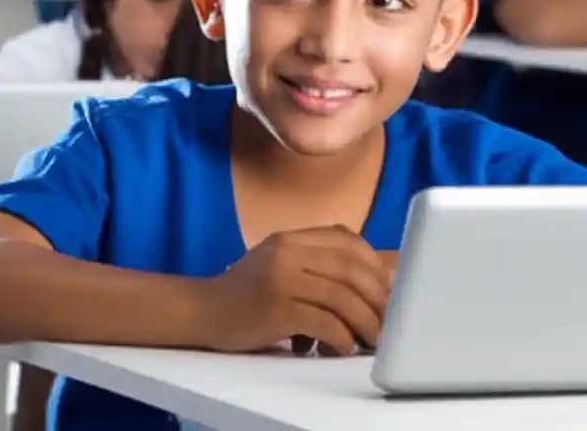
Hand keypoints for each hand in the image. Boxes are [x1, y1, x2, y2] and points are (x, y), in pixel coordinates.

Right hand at [198, 226, 391, 355]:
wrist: (200, 311)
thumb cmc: (246, 296)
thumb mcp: (281, 266)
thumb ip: (319, 264)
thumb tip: (378, 276)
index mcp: (290, 238)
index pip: (348, 241)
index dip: (375, 267)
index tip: (385, 293)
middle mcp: (285, 251)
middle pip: (351, 268)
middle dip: (379, 300)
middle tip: (386, 324)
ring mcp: (279, 277)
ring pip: (343, 296)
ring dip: (366, 323)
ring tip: (369, 342)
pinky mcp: (275, 307)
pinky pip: (324, 321)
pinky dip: (341, 338)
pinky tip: (339, 348)